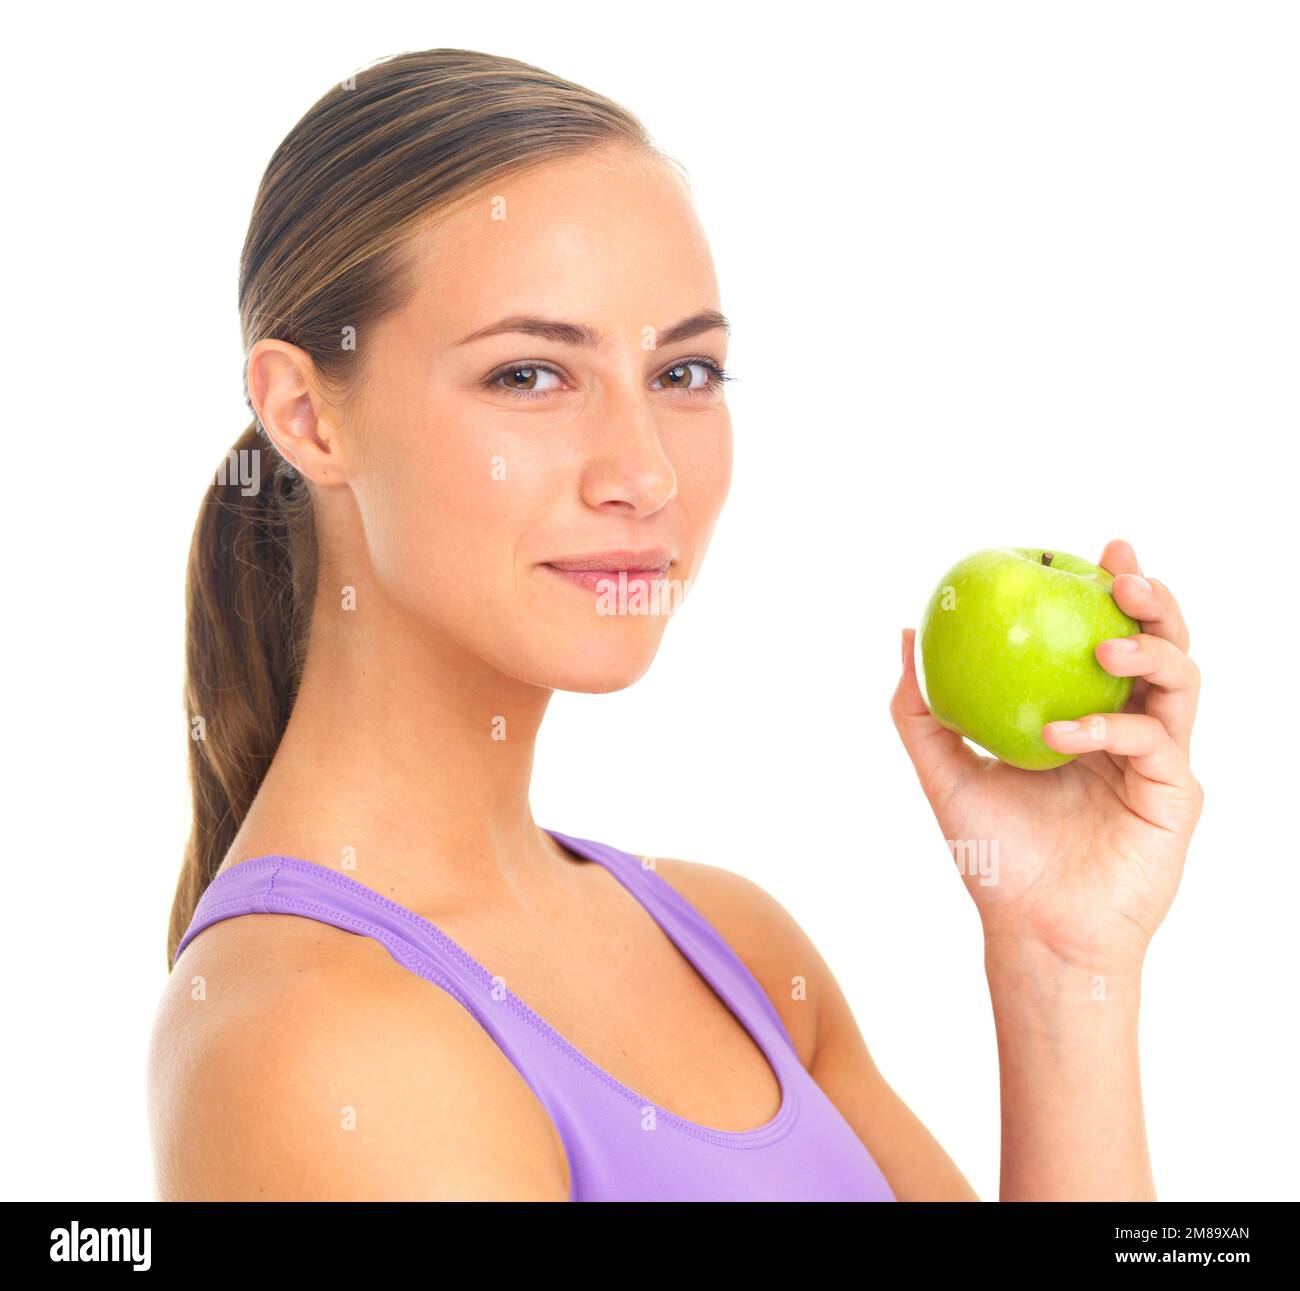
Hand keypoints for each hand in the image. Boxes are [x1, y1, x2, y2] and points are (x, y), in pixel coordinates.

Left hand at [890, 539, 1203, 972]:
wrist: (1031, 928)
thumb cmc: (993, 854)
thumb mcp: (944, 771)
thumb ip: (921, 709)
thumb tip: (907, 632)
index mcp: (1087, 714)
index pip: (1109, 636)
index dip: (1110, 590)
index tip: (1089, 551)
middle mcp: (1130, 727)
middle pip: (1163, 643)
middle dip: (1153, 599)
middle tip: (1119, 574)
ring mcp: (1158, 759)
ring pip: (1183, 679)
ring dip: (1150, 648)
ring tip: (1103, 646)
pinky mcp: (1176, 793)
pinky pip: (1155, 740)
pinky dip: (1109, 728)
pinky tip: (1060, 734)